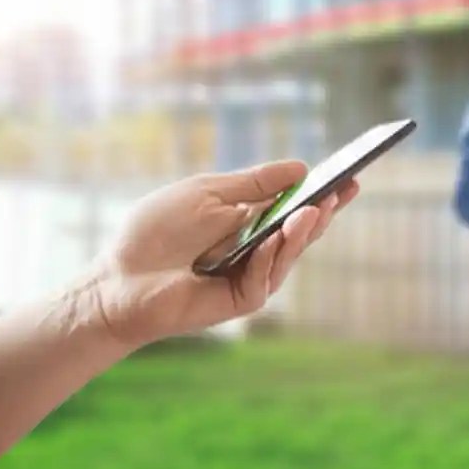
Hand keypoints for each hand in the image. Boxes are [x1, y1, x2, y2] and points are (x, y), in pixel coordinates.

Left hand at [81, 160, 358, 348]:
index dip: (321, 193)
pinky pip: (264, 279)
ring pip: (287, 256)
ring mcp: (249, 277)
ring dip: (301, 232)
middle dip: (322, 211)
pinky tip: (272, 239)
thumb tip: (299, 168)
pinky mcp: (238, 301)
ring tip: (315, 209)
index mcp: (248, 221)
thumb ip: (252, 184)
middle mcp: (255, 250)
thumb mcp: (207, 193)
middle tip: (344, 189)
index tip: (349, 175)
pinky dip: (269, 258)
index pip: (293, 207)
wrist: (119, 276)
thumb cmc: (157, 231)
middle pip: (299, 232)